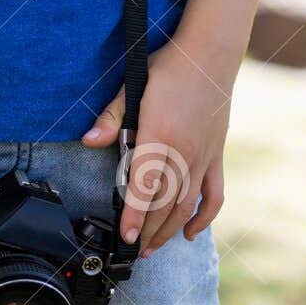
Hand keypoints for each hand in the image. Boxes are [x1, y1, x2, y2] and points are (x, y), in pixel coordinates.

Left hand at [81, 42, 230, 252]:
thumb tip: (89, 140)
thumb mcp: (133, 85)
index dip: (135, 215)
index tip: (127, 237)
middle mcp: (184, 151)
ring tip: (152, 247)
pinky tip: (192, 232)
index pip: (145, 185)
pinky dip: (204, 217)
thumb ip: (111, 118)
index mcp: (160, 134)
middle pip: (165, 202)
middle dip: (149, 231)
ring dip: (170, 230)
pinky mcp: (216, 155)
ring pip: (187, 204)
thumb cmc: (169, 67)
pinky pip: (214, 194)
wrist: (210, 54)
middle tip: (133, 249)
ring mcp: (203, 155)